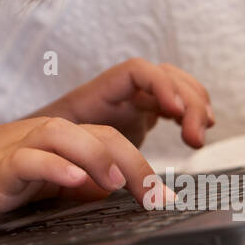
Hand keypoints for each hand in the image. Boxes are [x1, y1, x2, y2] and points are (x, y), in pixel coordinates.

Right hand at [0, 116, 176, 236]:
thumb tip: (105, 192)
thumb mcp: (34, 188)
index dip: (141, 164)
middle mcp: (40, 138)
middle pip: (97, 132)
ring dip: (98, 156)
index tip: (164, 198)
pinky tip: (74, 181)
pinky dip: (53, 167)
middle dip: (134, 161)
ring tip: (120, 183)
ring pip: (65, 134)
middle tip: (156, 196)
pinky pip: (27, 159)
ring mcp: (17, 148)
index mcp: (55, 143)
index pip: (109, 139)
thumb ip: (69, 185)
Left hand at [35, 58, 214, 150]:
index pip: (136, 71)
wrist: (46, 142)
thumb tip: (90, 173)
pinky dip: (192, 114)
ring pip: (177, 86)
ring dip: (196, 107)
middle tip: (195, 139)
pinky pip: (177, 103)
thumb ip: (75, 152)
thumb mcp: (58, 146)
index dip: (160, 85)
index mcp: (100, 92)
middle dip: (188, 102)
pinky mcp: (145, 113)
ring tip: (198, 137)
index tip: (174, 111)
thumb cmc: (48, 143)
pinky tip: (196, 133)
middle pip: (166, 76)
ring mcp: (136, 99)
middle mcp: (122, 90)